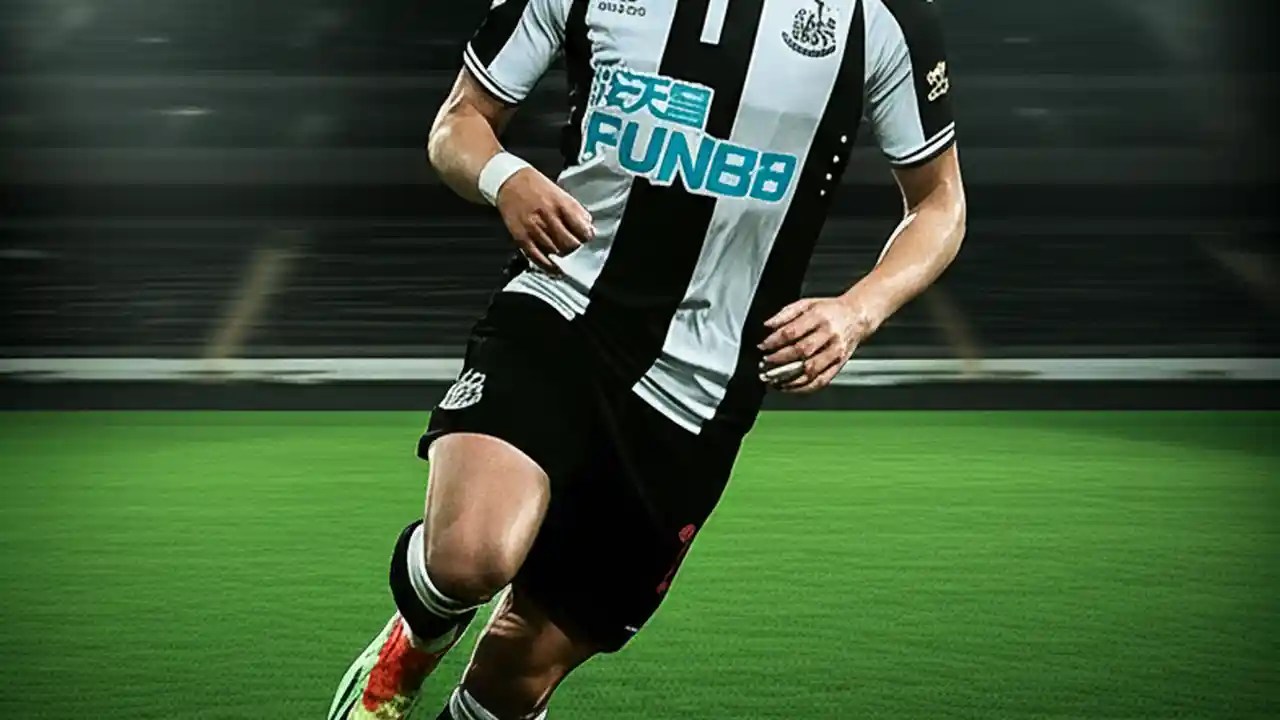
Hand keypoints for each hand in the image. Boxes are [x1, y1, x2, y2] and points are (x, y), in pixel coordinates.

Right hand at [496, 168, 593, 273]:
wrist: (509, 181)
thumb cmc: (536, 186)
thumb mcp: (560, 193)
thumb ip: (576, 211)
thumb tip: (589, 228)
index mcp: (561, 205)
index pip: (582, 230)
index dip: (587, 238)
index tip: (586, 239)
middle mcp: (548, 218)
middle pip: (570, 245)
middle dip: (576, 249)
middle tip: (575, 248)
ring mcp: (533, 229)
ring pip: (555, 252)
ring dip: (563, 257)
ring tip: (565, 256)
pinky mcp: (521, 238)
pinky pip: (537, 258)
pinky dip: (548, 266)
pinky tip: (555, 268)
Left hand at [757, 296, 879, 393]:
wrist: (857, 316)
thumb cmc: (829, 310)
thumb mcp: (807, 303)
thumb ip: (785, 313)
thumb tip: (767, 326)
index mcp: (819, 317)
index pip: (792, 332)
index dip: (774, 341)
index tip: (762, 347)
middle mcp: (829, 335)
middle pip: (801, 351)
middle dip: (779, 360)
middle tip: (764, 364)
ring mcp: (836, 352)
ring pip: (810, 370)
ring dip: (789, 377)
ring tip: (773, 379)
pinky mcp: (839, 365)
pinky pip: (820, 381)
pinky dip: (802, 388)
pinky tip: (788, 387)